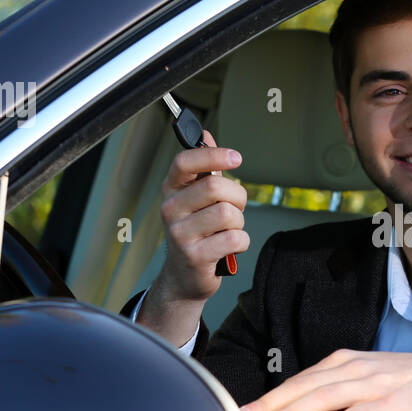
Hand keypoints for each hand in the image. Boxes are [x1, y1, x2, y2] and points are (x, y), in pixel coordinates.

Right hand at [156, 129, 249, 302]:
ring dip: (238, 223)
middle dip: (237, 197)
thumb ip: (204, 168)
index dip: (213, 155)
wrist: (184, 276)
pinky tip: (228, 247)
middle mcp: (171, 209)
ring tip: (226, 231)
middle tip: (234, 209)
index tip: (236, 158)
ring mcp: (180, 234)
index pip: (186, 161)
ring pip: (228, 214)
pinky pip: (234, 239)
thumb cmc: (195, 232)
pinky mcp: (195, 256)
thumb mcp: (196, 198)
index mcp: (171, 189)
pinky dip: (240, 242)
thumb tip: (206, 133)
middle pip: (215, 187)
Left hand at [240, 344, 411, 410]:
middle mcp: (355, 369)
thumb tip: (303, 410)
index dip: (269, 396)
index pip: (300, 379)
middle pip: (304, 386)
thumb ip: (339, 387)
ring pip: (324, 398)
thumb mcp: (370, 375)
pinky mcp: (391, 404)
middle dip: (269, 403)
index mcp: (346, 362)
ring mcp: (373, 385)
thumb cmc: (411, 380)